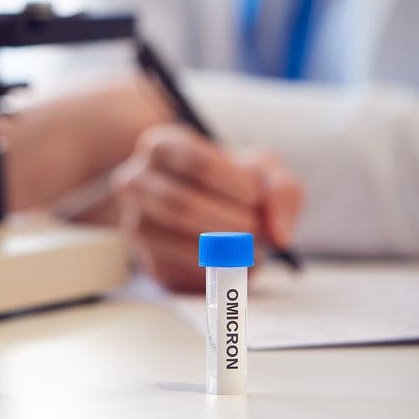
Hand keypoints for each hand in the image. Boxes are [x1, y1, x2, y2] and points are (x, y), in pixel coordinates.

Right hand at [111, 124, 303, 290]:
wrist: (210, 209)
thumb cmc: (234, 182)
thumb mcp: (262, 170)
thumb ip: (282, 190)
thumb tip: (280, 235)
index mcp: (161, 145)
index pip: (194, 162)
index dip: (231, 181)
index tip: (255, 195)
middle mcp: (137, 182)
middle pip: (181, 204)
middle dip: (230, 222)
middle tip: (259, 230)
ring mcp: (138, 224)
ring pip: (178, 242)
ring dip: (228, 251)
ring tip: (255, 248)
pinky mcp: (151, 264)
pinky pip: (184, 273)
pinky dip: (220, 273)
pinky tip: (239, 263)